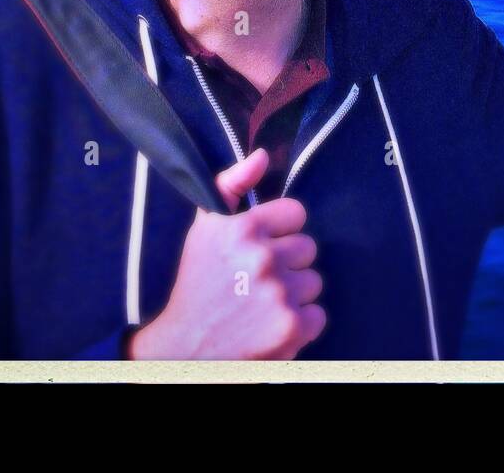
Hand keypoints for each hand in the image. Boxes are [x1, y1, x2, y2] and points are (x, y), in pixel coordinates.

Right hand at [127, 147, 325, 359]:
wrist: (184, 348)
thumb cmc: (198, 284)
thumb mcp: (205, 227)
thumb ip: (232, 185)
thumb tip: (262, 155)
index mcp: (242, 229)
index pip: (297, 213)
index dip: (282, 231)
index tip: (264, 246)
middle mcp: (262, 258)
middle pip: (307, 248)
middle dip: (287, 264)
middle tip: (258, 281)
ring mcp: (279, 293)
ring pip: (314, 282)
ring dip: (294, 294)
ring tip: (263, 304)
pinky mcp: (291, 327)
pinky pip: (319, 315)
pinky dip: (301, 324)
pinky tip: (272, 325)